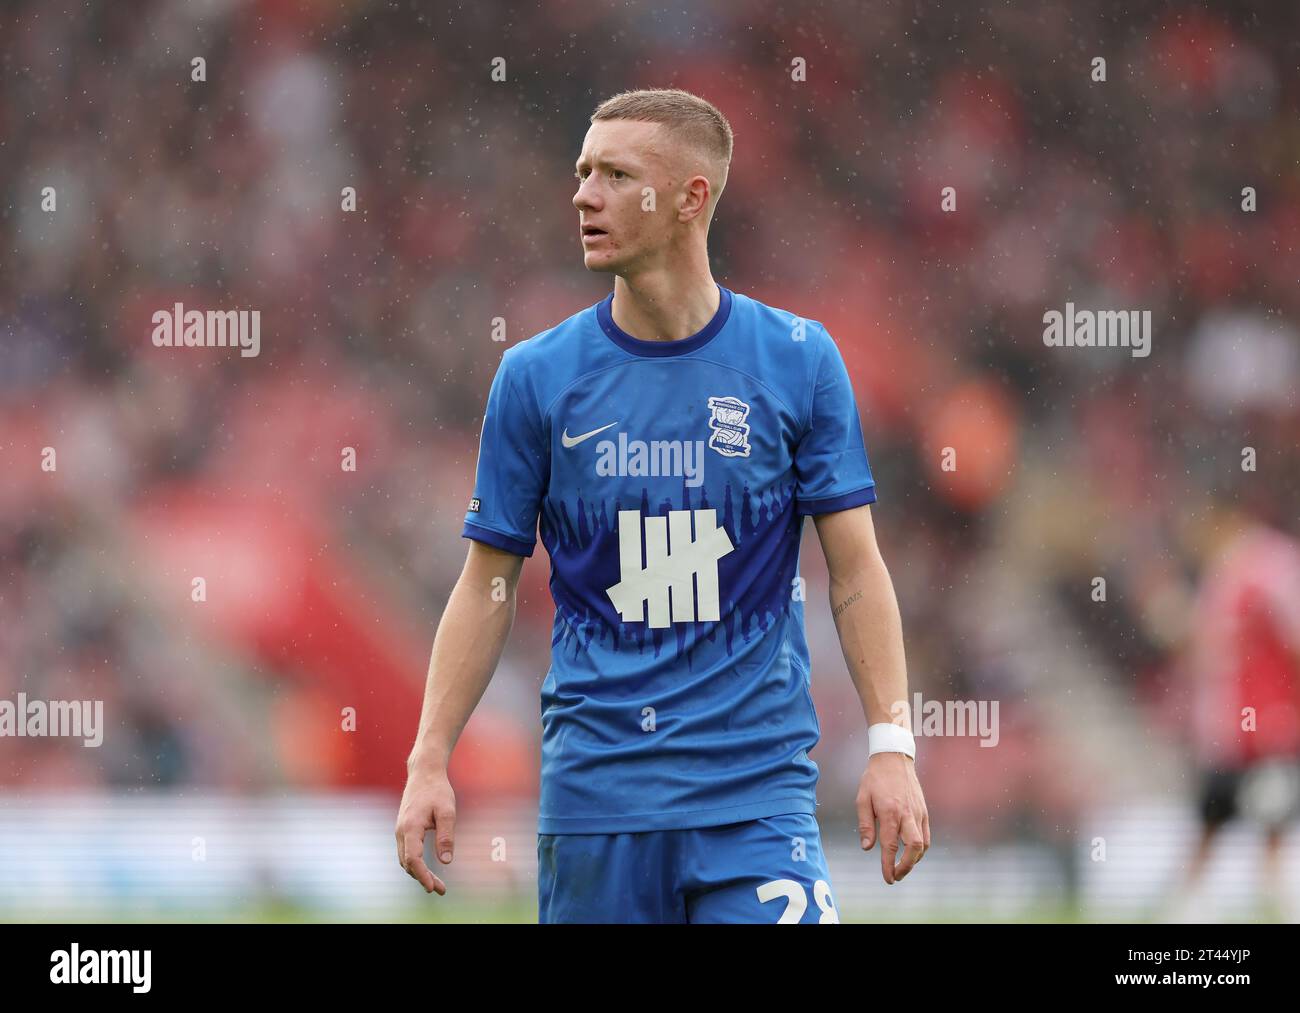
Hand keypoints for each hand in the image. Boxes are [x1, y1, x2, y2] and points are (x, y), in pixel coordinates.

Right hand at [395, 759, 456, 894]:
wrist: (424, 773)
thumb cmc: (437, 790)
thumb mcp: (447, 811)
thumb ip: (446, 836)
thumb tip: (446, 862)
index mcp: (410, 827)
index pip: (413, 858)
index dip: (422, 875)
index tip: (432, 888)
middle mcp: (401, 831)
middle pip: (407, 863)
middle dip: (423, 878)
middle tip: (441, 890)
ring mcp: (400, 830)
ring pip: (405, 859)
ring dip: (419, 873)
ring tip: (437, 884)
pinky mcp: (403, 829)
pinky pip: (406, 852)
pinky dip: (415, 864)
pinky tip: (428, 870)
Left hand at [857, 752, 929, 883]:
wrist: (894, 758)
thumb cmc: (874, 778)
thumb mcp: (862, 799)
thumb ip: (866, 824)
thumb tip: (867, 848)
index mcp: (889, 811)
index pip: (890, 845)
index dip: (889, 865)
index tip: (887, 878)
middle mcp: (906, 814)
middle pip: (913, 848)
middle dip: (906, 867)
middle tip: (896, 876)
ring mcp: (918, 813)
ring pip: (923, 844)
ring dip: (915, 860)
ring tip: (902, 868)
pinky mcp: (924, 811)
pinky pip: (926, 835)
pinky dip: (920, 848)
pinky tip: (911, 853)